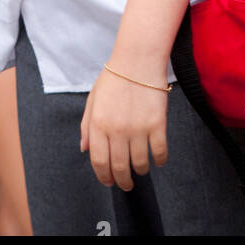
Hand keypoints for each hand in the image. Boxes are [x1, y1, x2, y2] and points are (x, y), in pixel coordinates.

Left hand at [79, 66, 168, 191]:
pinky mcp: (157, 124)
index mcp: (98, 123)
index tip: (109, 182)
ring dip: (140, 171)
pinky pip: (160, 153)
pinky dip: (159, 161)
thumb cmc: (113, 78)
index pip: (99, 161)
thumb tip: (84, 149)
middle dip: (122, 181)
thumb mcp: (93, 99)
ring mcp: (138, 128)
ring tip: (140, 170)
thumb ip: (86, 125)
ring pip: (140, 164)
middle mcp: (116, 129)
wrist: (137, 60)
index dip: (104, 177)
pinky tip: (157, 160)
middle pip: (119, 167)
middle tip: (126, 184)